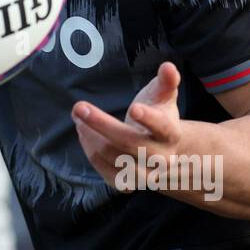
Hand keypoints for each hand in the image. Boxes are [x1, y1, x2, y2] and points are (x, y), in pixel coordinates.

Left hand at [71, 61, 183, 188]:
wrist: (163, 152)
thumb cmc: (159, 116)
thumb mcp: (163, 98)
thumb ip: (166, 82)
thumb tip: (168, 66)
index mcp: (170, 133)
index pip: (162, 126)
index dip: (149, 119)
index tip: (135, 108)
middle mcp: (160, 158)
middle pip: (128, 142)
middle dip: (100, 123)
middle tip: (79, 107)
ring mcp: (144, 174)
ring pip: (111, 156)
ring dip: (90, 135)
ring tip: (79, 117)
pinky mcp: (127, 184)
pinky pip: (102, 168)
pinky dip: (89, 149)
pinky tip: (84, 132)